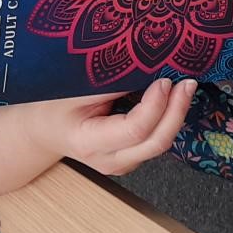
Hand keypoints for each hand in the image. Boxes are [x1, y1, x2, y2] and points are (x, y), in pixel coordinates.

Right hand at [48, 78, 198, 176]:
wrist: (44, 131)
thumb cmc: (54, 107)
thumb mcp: (75, 90)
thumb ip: (110, 84)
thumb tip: (147, 67)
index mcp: (89, 143)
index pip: (134, 130)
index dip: (155, 105)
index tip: (164, 80)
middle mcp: (108, 160)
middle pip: (155, 142)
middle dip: (176, 111)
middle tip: (187, 83)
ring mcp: (121, 164)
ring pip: (160, 144)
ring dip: (175, 116)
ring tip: (183, 87)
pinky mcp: (131, 159)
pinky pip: (155, 141)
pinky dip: (167, 120)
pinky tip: (171, 100)